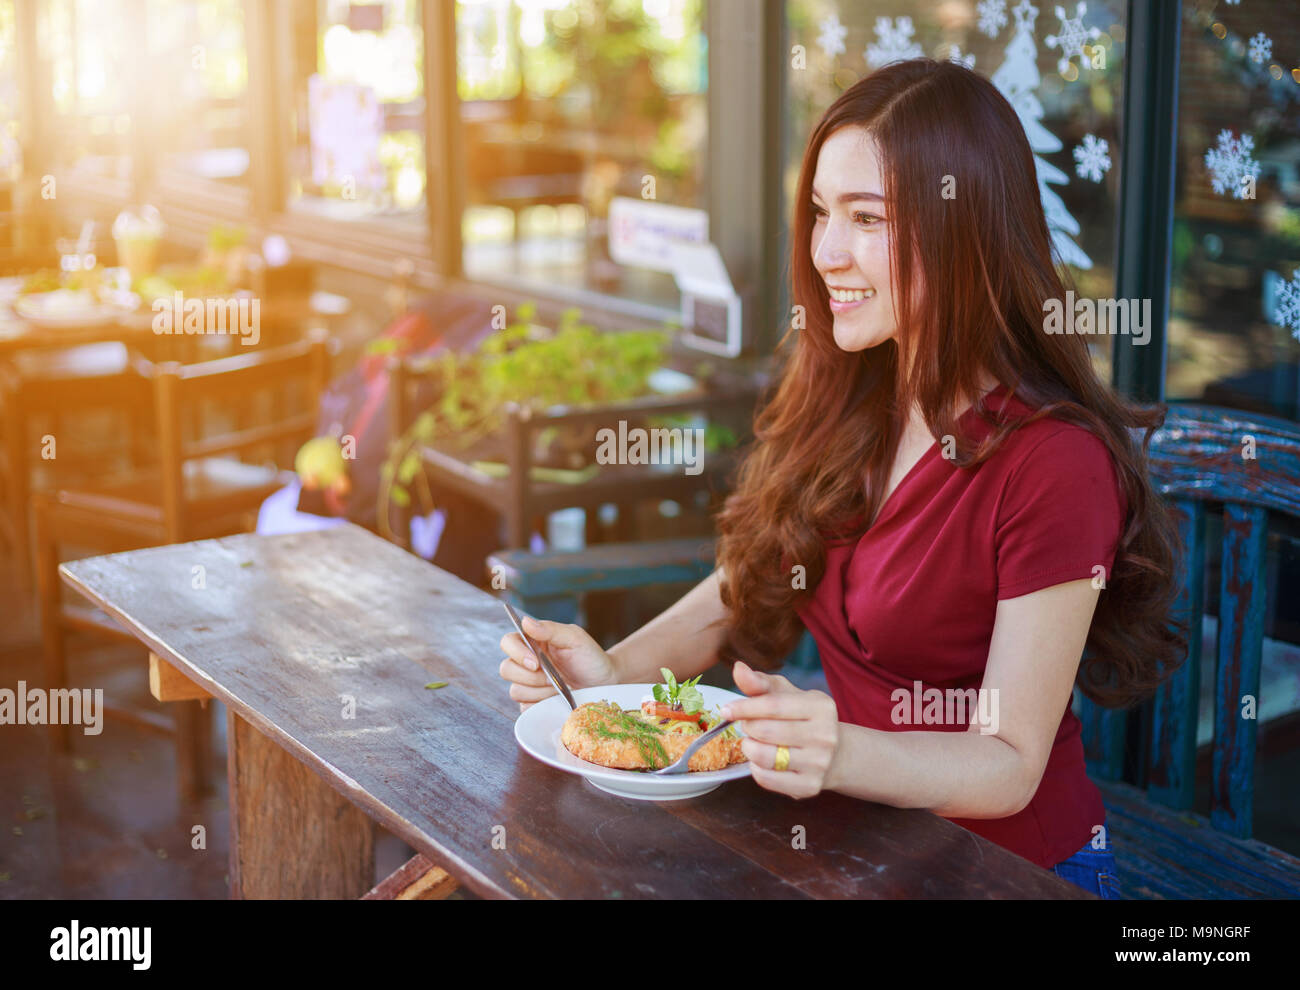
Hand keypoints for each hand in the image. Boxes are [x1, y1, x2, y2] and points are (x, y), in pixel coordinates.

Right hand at [498, 614, 617, 710]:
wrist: (604, 684)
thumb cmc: (590, 657)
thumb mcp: (575, 638)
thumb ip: (551, 629)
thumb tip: (525, 622)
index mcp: (533, 642)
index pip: (508, 642)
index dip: (516, 653)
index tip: (536, 663)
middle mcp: (526, 662)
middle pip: (506, 669)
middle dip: (532, 677)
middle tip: (554, 678)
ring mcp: (528, 684)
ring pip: (515, 691)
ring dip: (540, 692)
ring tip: (560, 688)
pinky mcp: (532, 703)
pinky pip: (524, 708)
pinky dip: (542, 705)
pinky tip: (557, 699)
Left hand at [720, 660, 840, 798]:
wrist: (835, 755)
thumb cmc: (802, 719)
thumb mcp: (786, 695)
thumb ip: (760, 683)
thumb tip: (738, 668)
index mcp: (820, 706)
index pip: (773, 704)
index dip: (745, 707)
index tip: (727, 710)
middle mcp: (825, 735)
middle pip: (766, 731)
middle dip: (748, 727)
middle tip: (748, 726)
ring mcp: (819, 763)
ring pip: (765, 756)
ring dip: (749, 748)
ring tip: (752, 742)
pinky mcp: (809, 786)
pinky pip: (767, 778)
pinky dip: (755, 769)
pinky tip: (760, 761)